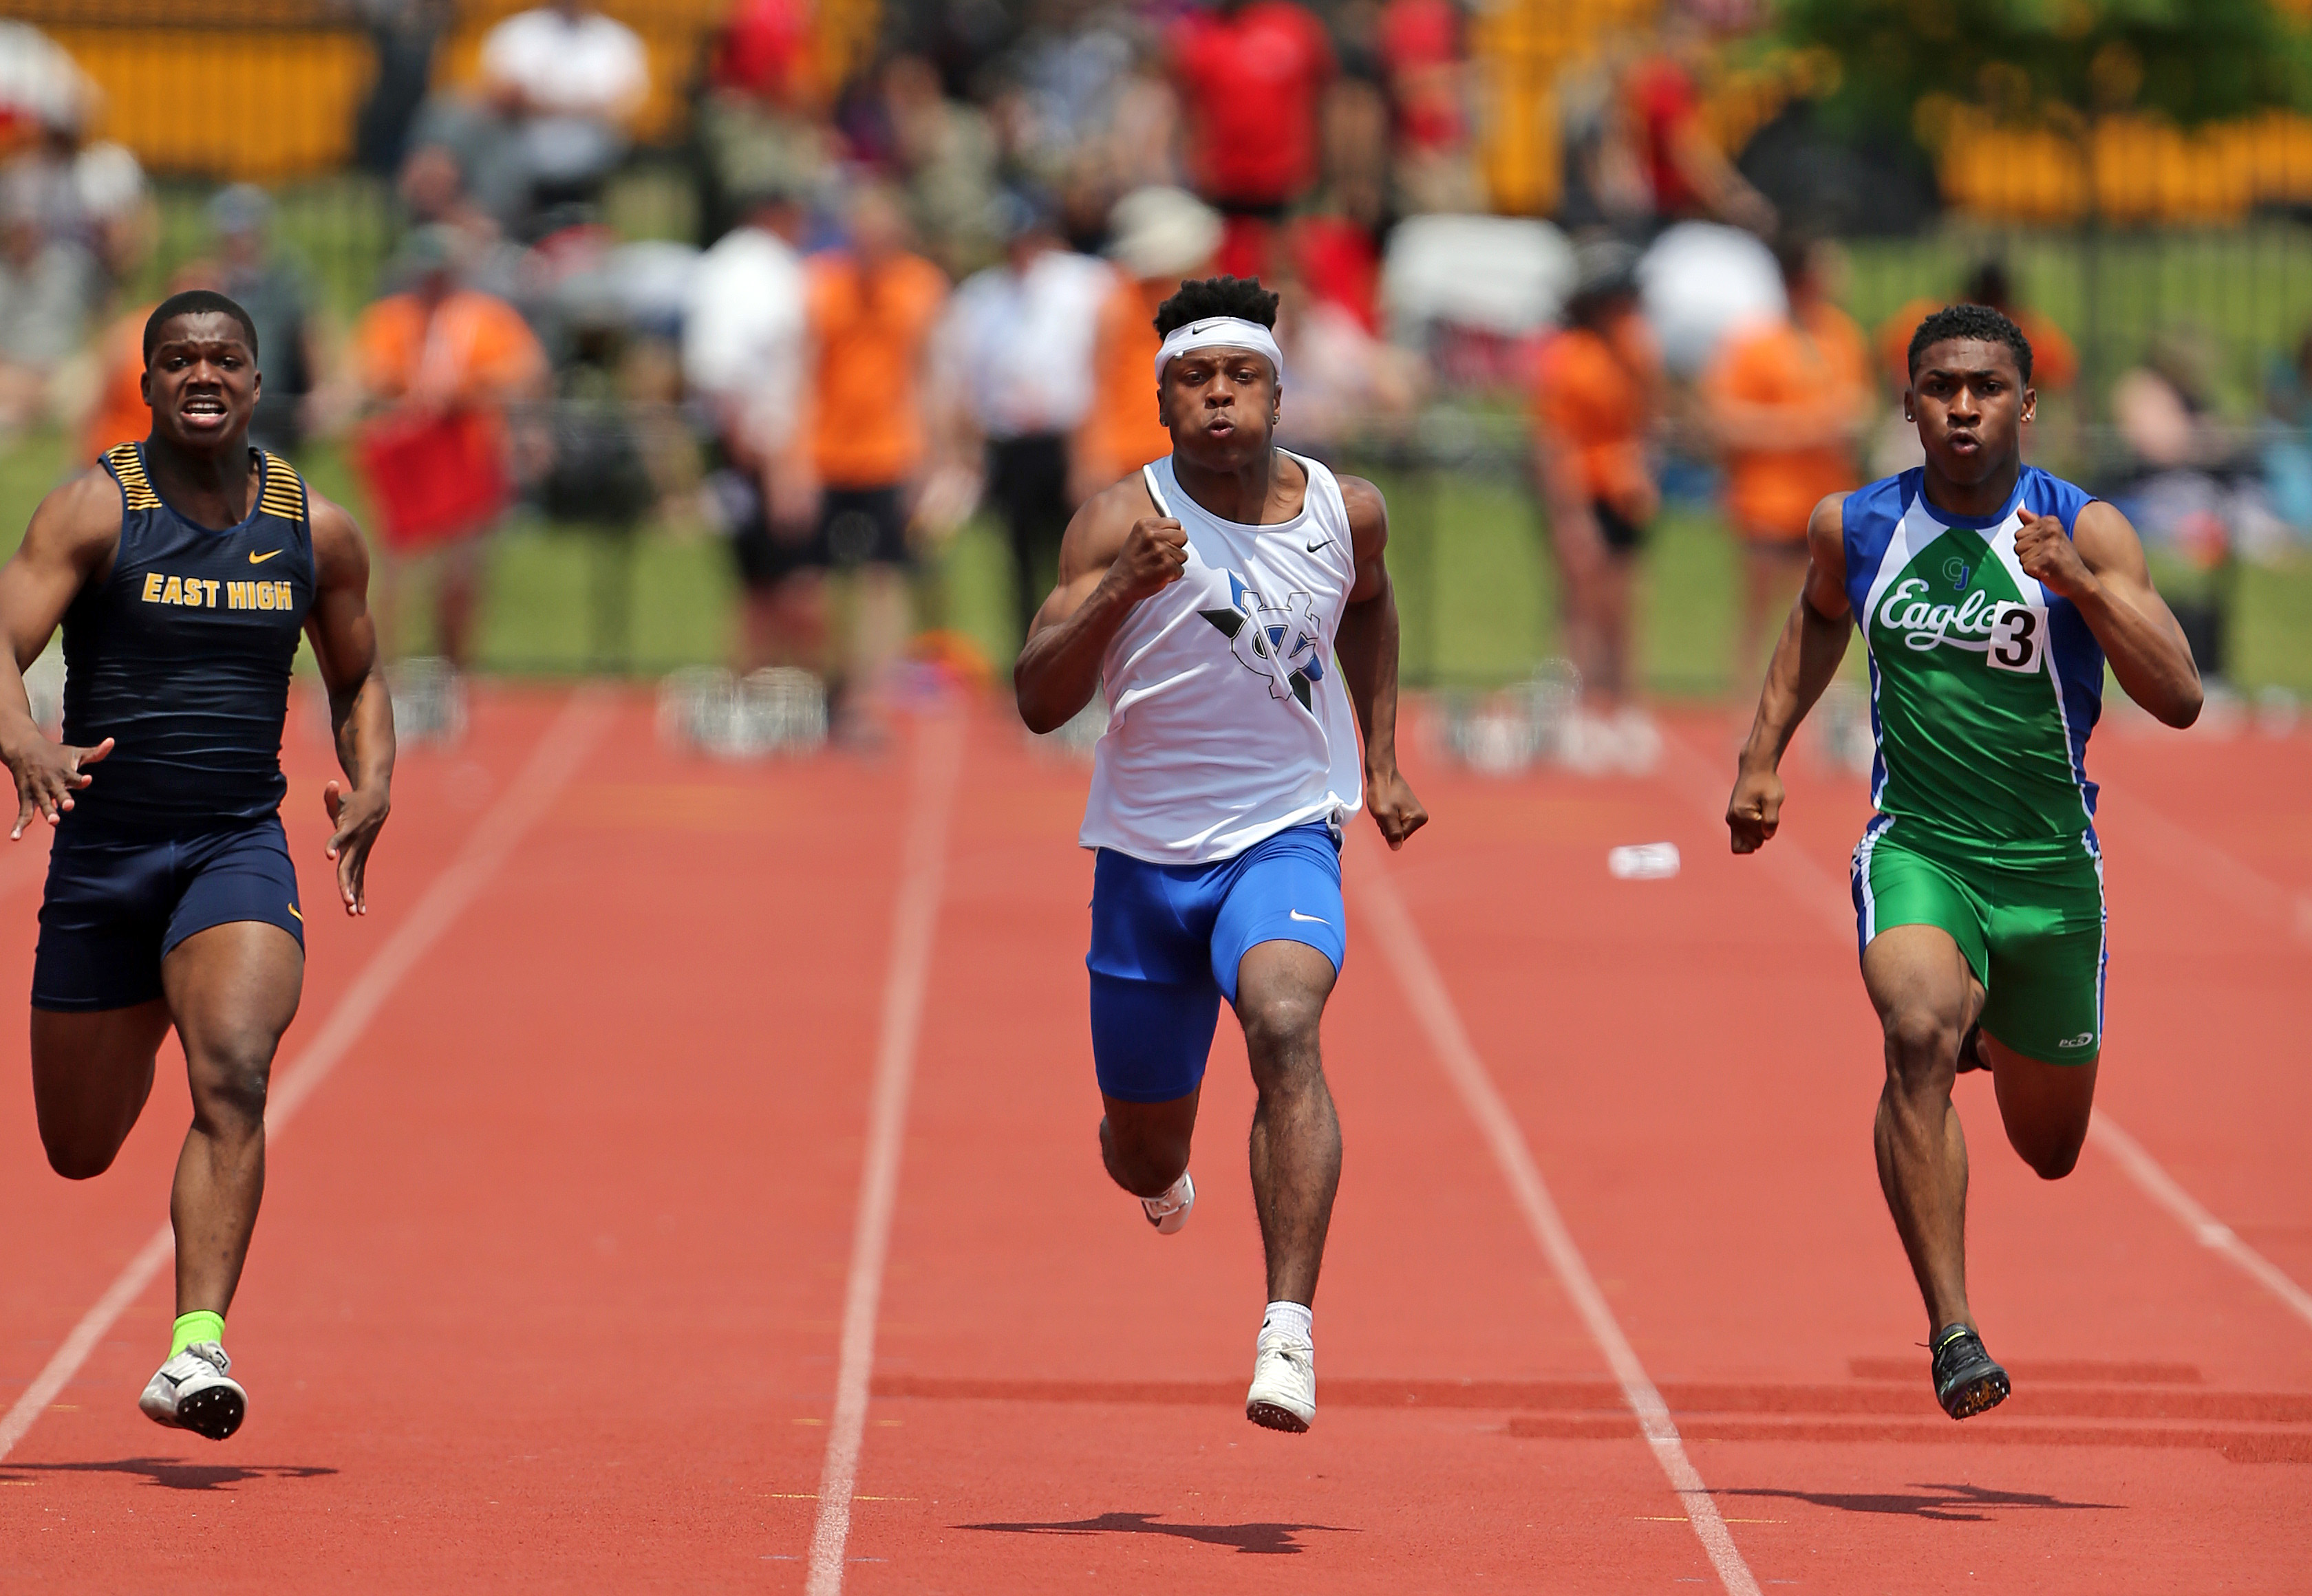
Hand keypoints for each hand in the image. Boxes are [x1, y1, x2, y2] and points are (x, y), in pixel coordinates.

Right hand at [7, 734, 109, 838]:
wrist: (23, 748)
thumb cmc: (55, 753)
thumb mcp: (75, 752)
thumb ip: (95, 753)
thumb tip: (112, 741)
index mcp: (64, 772)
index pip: (75, 777)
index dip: (82, 780)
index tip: (88, 779)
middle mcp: (50, 781)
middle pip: (58, 791)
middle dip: (64, 798)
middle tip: (69, 806)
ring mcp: (37, 790)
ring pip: (42, 803)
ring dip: (47, 812)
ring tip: (54, 822)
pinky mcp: (26, 797)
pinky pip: (23, 812)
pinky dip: (19, 825)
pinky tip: (16, 838)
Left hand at [323, 778, 389, 914]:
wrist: (377, 804)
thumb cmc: (353, 802)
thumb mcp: (341, 799)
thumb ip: (332, 795)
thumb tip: (331, 784)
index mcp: (348, 831)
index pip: (339, 840)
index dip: (333, 846)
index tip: (329, 855)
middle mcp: (356, 846)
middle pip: (350, 868)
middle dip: (347, 885)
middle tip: (346, 901)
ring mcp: (361, 854)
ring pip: (357, 877)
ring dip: (355, 895)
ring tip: (353, 912)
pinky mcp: (362, 858)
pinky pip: (360, 879)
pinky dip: (360, 894)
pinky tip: (360, 911)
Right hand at [1101, 517, 1187, 602]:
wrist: (1120, 585)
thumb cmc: (1130, 563)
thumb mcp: (1138, 538)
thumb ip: (1160, 531)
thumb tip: (1183, 530)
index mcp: (1145, 525)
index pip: (1175, 523)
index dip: (1172, 535)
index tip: (1161, 545)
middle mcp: (1152, 535)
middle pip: (1182, 537)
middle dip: (1176, 548)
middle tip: (1160, 557)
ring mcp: (1160, 550)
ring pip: (1183, 555)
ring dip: (1174, 563)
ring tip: (1157, 566)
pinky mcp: (1167, 566)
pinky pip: (1181, 570)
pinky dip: (1172, 575)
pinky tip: (1159, 575)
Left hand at [1365, 764, 1427, 850]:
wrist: (1382, 772)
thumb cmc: (1382, 792)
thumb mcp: (1384, 815)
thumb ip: (1392, 833)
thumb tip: (1396, 847)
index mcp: (1419, 819)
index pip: (1399, 838)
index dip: (1387, 828)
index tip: (1385, 812)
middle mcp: (1421, 817)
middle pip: (1398, 834)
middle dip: (1387, 824)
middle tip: (1384, 809)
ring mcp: (1414, 812)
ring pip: (1394, 827)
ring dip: (1385, 819)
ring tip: (1385, 805)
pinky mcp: (1407, 809)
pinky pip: (1393, 820)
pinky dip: (1386, 815)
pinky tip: (1386, 804)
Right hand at [1726, 762, 1783, 853]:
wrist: (1755, 768)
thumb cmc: (1766, 782)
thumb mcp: (1774, 799)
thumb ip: (1771, 819)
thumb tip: (1767, 835)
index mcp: (1740, 815)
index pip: (1760, 838)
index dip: (1769, 828)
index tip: (1767, 810)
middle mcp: (1732, 820)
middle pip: (1752, 844)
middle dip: (1763, 833)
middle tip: (1765, 812)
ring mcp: (1731, 820)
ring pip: (1745, 844)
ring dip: (1757, 833)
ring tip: (1761, 813)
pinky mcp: (1732, 819)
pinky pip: (1741, 839)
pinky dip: (1752, 831)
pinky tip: (1757, 815)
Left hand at [2013, 510, 2092, 600]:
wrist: (2079, 580)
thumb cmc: (2064, 560)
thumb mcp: (2051, 537)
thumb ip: (2034, 523)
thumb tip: (2020, 511)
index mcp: (2051, 522)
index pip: (2019, 533)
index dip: (2028, 545)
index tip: (2043, 549)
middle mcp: (2051, 531)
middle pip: (2017, 545)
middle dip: (2027, 555)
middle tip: (2044, 558)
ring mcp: (2050, 545)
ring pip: (2021, 557)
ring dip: (2031, 565)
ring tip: (2046, 564)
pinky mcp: (2047, 560)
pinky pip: (2026, 568)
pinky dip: (2034, 573)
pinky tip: (2047, 571)